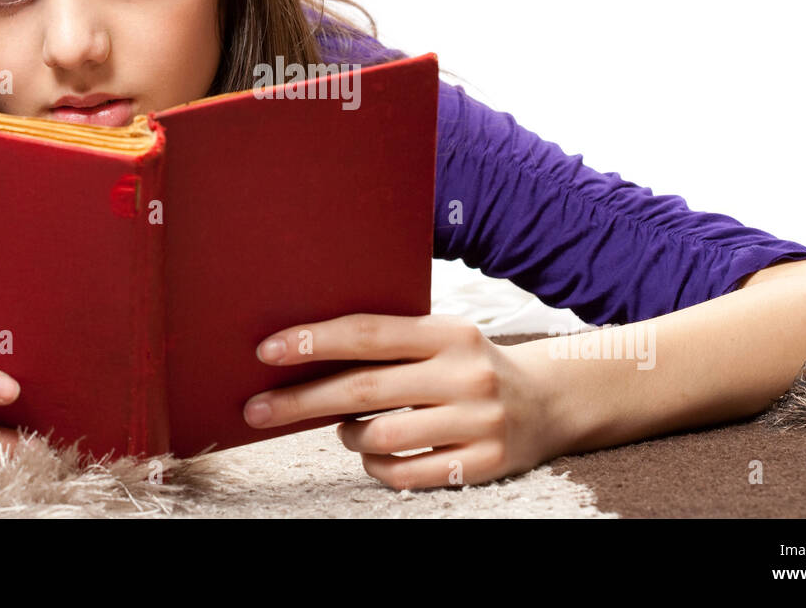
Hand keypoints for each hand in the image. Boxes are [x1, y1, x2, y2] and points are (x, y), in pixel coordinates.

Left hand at [243, 314, 566, 489]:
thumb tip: (306, 350)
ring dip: (347, 435)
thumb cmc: (471, 365)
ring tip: (345, 428)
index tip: (267, 351)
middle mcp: (464, 374)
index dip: (314, 341)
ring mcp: (476, 421)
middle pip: (363, 389)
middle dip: (300, 400)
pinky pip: (405, 473)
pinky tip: (373, 454)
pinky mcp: (482, 463)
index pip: (368, 333)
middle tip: (256, 410)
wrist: (549, 401)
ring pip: (380, 436)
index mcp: (448, 332)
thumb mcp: (442, 337)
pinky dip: (376, 465)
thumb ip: (391, 341)